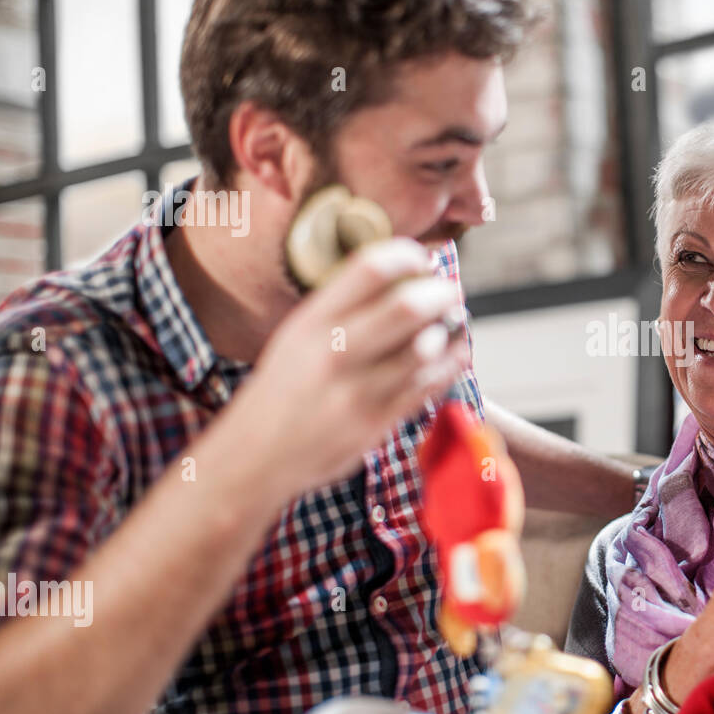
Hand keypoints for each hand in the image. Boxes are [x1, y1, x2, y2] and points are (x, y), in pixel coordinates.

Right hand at [225, 238, 468, 501]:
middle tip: (450, 290)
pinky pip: (427, 386)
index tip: (422, 260)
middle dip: (440, 293)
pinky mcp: (376, 423)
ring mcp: (357, 391)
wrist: (255, 456)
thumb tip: (401, 274)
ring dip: (451, 330)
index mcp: (311, 322)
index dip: (407, 256)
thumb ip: (341, 308)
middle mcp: (334, 352)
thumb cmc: (284, 388)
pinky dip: (450, 364)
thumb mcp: (297, 336)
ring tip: (457, 320)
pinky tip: (456, 353)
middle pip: (406, 307)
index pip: (369, 269)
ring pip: (425, 349)